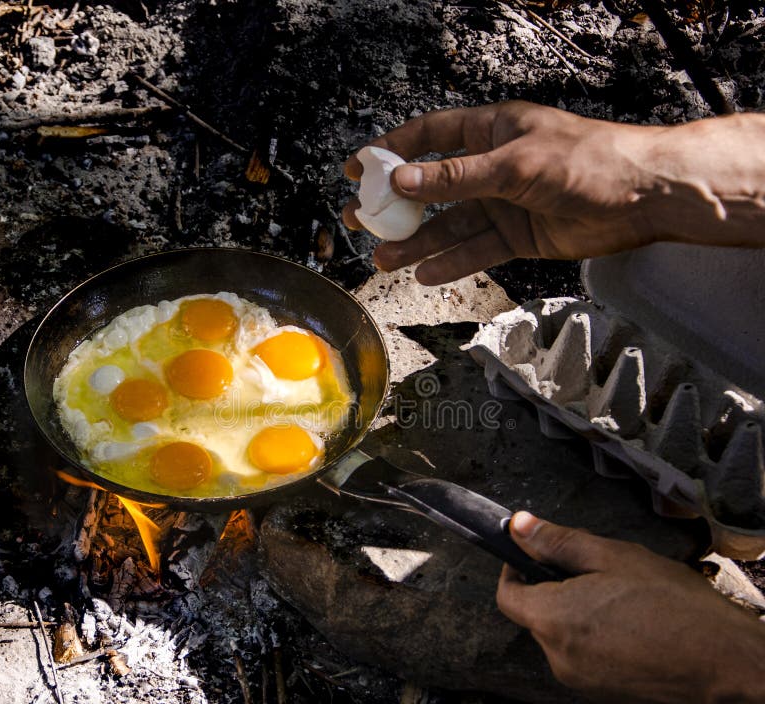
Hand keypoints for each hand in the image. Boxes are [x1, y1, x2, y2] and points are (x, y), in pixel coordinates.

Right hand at [342, 101, 764, 284]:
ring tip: (385, 258)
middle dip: (397, 206)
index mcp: (491, 132)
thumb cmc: (587, 160)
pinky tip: (426, 273)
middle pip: (432, 188)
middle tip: (363, 221)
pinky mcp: (517, 238)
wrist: (641, 198)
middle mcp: (492, 168)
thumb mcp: (514, 164)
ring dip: (418, 242)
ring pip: (450, 226)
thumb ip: (456, 177)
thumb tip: (402, 181)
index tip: (360, 168)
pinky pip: (476, 251)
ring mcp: (503, 205)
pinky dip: (452, 262)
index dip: (392, 151)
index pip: (430, 137)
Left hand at [497, 512, 764, 703]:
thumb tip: (518, 525)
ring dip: (580, 617)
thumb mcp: (612, 557)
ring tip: (624, 601)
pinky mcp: (607, 698)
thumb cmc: (673, 605)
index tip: (533, 556)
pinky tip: (635, 629)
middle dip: (556, 591)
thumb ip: (558, 542)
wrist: (727, 665)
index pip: (508, 596)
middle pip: (537, 617)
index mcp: (553, 620)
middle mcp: (559, 658)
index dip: (515, 571)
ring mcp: (583, 683)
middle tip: (598, 574)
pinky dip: (599, 643)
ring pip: (564, 639)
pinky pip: (587, 662)